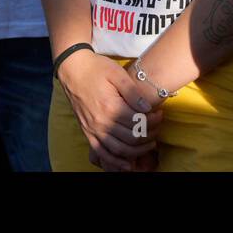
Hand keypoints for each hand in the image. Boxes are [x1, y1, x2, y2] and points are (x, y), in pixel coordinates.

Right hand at [58, 51, 160, 171]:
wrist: (72, 70)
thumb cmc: (96, 68)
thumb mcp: (117, 74)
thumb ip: (133, 92)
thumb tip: (148, 107)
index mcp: (110, 107)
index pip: (138, 122)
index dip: (153, 121)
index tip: (160, 114)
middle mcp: (101, 122)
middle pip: (132, 138)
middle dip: (149, 135)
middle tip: (158, 128)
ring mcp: (93, 130)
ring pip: (119, 150)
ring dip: (137, 151)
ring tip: (150, 144)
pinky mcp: (87, 133)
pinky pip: (102, 153)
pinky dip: (115, 161)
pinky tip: (127, 163)